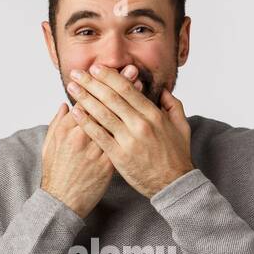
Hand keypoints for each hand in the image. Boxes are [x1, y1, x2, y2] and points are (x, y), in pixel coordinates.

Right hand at [39, 67, 140, 217]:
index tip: (107, 69)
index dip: (99, 83)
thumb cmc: (56, 173)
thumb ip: (57, 124)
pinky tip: (142, 114)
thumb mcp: (50, 145)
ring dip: (131, 101)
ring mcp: (98, 151)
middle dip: (120, 84)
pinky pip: (123, 140)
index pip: (87, 100)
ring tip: (141, 84)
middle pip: (106, 105)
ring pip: (118, 120)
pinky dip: (133, 126)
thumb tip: (65, 107)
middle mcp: (84, 138)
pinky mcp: (109, 164)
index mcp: (69, 130)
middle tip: (132, 69)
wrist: (63, 202)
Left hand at [65, 64, 192, 197]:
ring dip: (84, 98)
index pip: (127, 89)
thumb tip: (163, 91)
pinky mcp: (119, 156)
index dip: (109, 76)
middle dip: (91, 82)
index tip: (96, 68)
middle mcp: (140, 124)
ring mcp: (129, 140)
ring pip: (102, 113)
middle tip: (77, 73)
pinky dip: (86, 122)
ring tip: (72, 88)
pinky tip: (75, 113)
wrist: (174, 185)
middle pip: (111, 97)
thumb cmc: (177, 156)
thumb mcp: (181, 126)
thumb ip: (173, 105)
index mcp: (154, 114)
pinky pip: (99, 135)